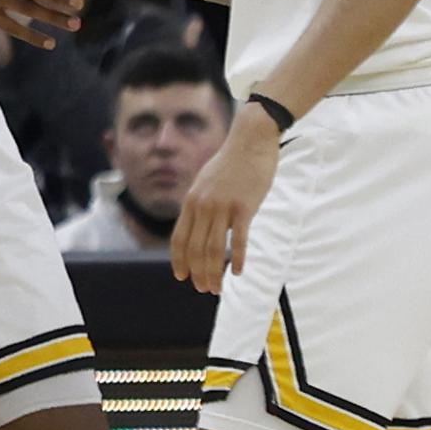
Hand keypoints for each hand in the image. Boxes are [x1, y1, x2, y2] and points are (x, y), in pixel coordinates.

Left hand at [171, 107, 278, 292]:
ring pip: (214, 249)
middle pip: (195, 249)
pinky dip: (237, 258)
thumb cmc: (231, 162)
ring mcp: (223, 207)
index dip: (179, 261)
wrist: (250, 140)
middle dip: (198, 273)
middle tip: (204, 289)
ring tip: (217, 288)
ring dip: (214, 272)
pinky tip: (238, 272)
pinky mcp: (244, 207)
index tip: (182, 277)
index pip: (179, 239)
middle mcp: (203, 206)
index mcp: (191, 201)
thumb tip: (198, 224)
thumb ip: (200, 203)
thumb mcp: (205, 182)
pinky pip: (238, 239)